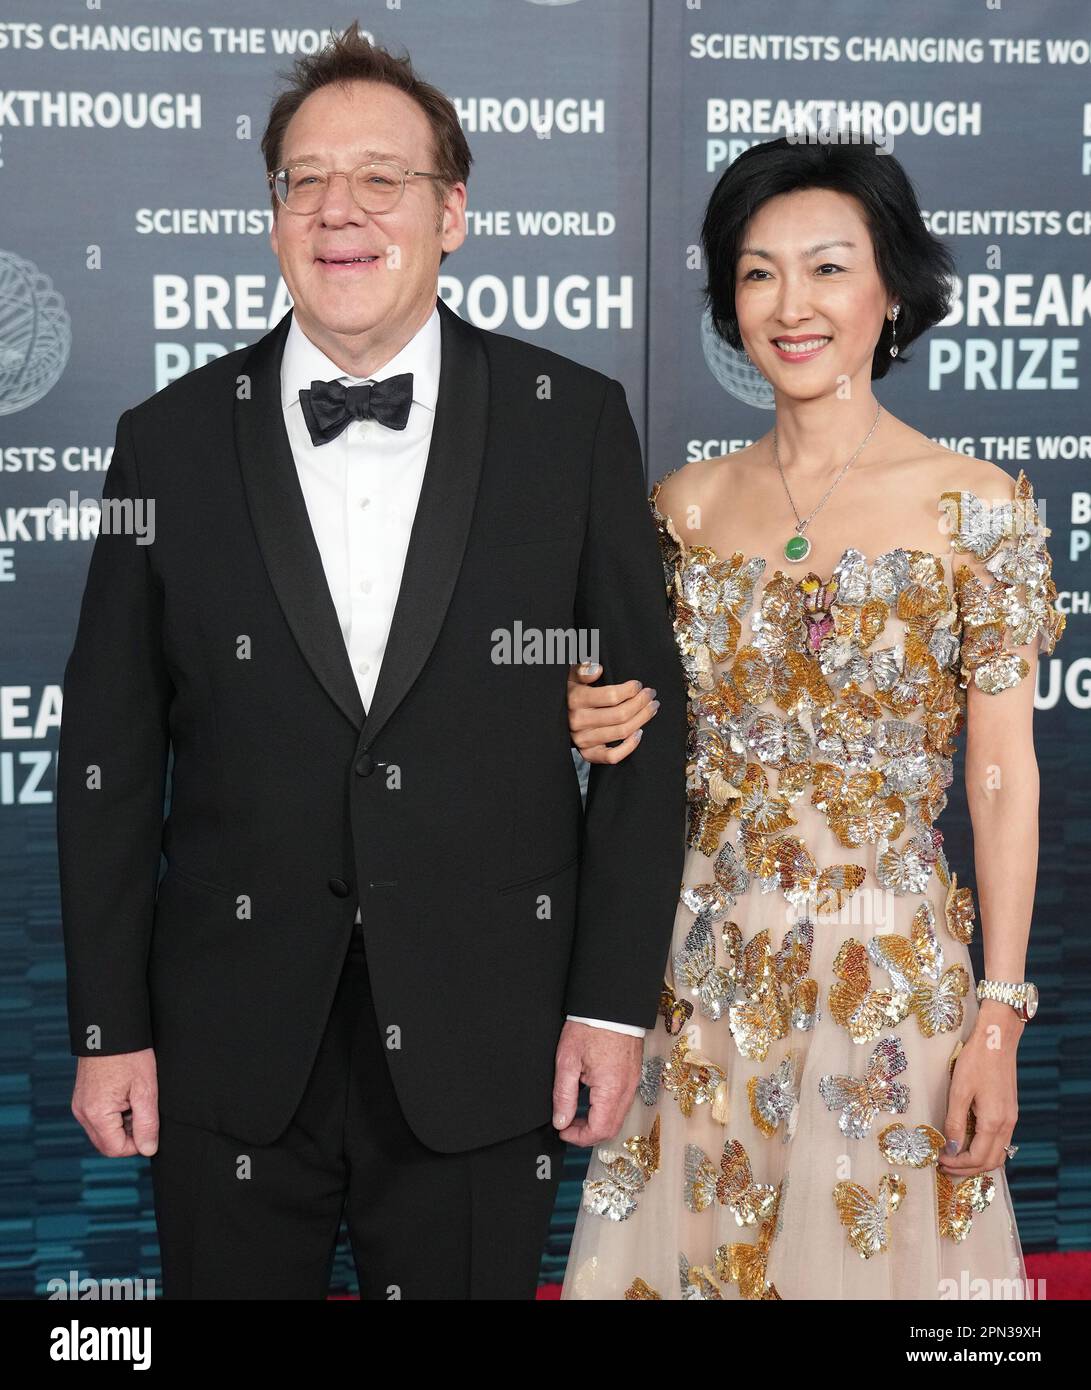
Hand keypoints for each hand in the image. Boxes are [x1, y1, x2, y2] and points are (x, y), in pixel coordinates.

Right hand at [71, 1049, 159, 1156]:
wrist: (111, 1028)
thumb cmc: (129, 1055)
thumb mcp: (146, 1089)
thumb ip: (147, 1123)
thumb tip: (148, 1149)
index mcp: (97, 1114)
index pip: (115, 1149)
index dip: (137, 1144)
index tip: (150, 1126)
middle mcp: (83, 1113)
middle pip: (107, 1143)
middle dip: (129, 1134)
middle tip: (143, 1110)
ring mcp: (80, 1105)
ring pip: (103, 1131)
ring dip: (122, 1124)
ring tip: (134, 1098)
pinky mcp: (82, 1097)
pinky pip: (98, 1118)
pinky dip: (114, 1114)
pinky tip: (125, 1094)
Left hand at [551, 1020, 643, 1145]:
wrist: (611, 1005)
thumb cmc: (589, 1028)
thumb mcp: (567, 1061)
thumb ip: (563, 1095)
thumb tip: (560, 1121)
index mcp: (611, 1088)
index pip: (599, 1130)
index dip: (579, 1138)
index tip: (562, 1131)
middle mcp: (627, 1089)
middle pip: (611, 1129)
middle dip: (588, 1134)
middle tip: (567, 1126)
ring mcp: (633, 1083)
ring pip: (618, 1118)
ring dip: (597, 1123)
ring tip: (576, 1114)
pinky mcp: (634, 1076)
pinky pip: (622, 1103)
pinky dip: (606, 1110)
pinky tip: (590, 1101)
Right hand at [566, 662, 658, 763]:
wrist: (553, 716)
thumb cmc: (568, 692)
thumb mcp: (569, 675)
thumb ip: (582, 670)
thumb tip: (597, 669)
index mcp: (575, 699)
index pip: (611, 696)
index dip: (630, 690)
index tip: (638, 684)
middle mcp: (578, 721)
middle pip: (620, 715)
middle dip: (641, 703)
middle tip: (651, 694)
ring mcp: (583, 739)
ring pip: (621, 732)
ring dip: (642, 719)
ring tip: (651, 708)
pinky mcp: (588, 753)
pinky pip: (612, 756)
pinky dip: (629, 747)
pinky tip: (639, 734)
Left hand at [939, 1003, 1021, 1177]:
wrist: (997, 1040)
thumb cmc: (976, 1061)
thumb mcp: (959, 1091)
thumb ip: (954, 1122)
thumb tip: (950, 1148)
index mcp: (993, 1122)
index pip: (977, 1158)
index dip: (958, 1164)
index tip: (939, 1161)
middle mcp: (1007, 1124)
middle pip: (991, 1161)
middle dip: (967, 1169)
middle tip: (945, 1165)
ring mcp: (1011, 1119)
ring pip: (998, 1153)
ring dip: (977, 1161)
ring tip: (954, 1157)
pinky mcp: (1010, 1112)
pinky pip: (1001, 1141)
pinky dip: (985, 1149)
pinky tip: (969, 1143)